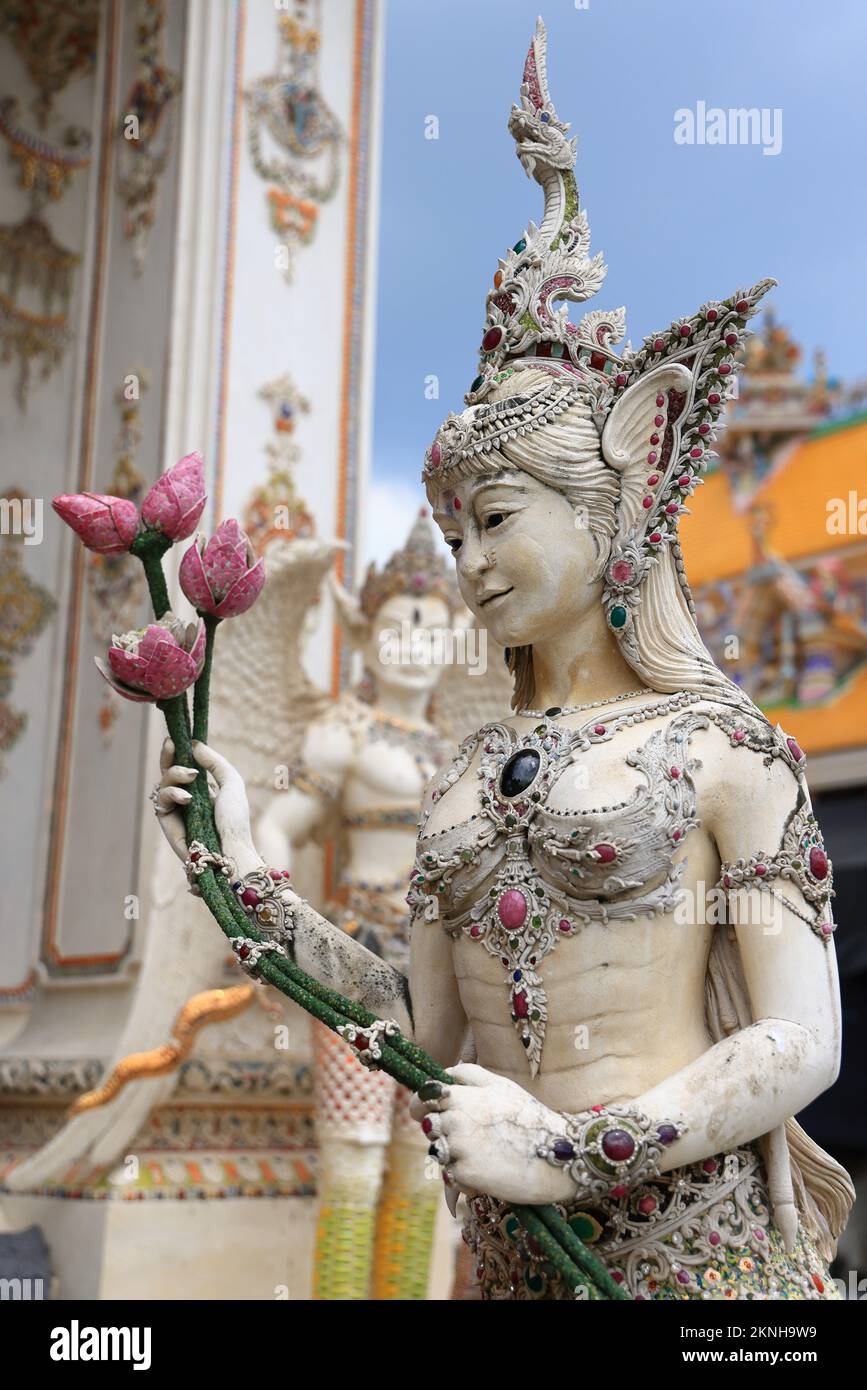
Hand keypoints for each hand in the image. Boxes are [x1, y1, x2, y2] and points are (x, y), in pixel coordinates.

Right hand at [154, 738, 260, 875]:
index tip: (176, 739)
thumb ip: (214, 762)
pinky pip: (161, 801)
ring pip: (163, 783)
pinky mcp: (167, 823)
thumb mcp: (232, 783)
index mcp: (203, 789)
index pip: (185, 767)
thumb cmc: (235, 820)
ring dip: (174, 774)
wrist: (232, 849)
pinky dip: (171, 793)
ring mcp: (177, 810)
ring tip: (191, 778)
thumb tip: (194, 746)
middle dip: (168, 756)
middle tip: (171, 745)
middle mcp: (188, 798)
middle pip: (168, 772)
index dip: (178, 753)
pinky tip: (187, 797)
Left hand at [410, 1063, 574, 1205]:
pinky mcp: (465, 1175)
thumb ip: (468, 1075)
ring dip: (454, 1156)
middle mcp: (455, 1120)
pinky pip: (452, 1177)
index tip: (426, 1113)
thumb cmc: (530, 1119)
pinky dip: (465, 1178)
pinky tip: (490, 1172)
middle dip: (443, 1132)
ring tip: (485, 1155)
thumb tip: (444, 1074)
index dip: (421, 1106)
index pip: (423, 1097)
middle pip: (430, 1127)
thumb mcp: (501, 1085)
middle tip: (472, 1138)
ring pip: (439, 1153)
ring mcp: (458, 1148)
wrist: (557, 1158)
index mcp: (461, 1096)